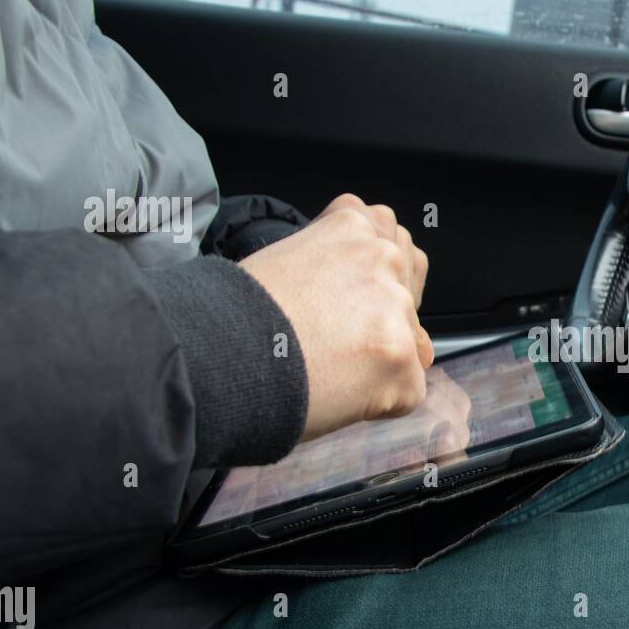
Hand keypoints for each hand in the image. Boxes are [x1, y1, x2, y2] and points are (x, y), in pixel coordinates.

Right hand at [240, 194, 432, 441]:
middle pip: (409, 279)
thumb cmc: (234, 315)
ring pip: (413, 337)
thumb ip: (342, 271)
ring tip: (330, 368)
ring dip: (382, 356)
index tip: (347, 293)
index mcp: (350, 225)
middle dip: (385, 307)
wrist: (215, 358)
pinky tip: (337, 396)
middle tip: (340, 335)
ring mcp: (396, 308)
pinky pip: (407, 390)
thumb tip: (389, 312)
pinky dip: (380, 403)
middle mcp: (381, 258)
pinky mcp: (401, 358)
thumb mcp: (285, 264)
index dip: (368, 271)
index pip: (386, 234)